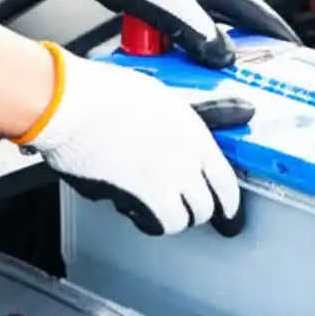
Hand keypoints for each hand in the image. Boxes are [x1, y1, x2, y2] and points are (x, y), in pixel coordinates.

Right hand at [23, 43, 252, 236]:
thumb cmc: (106, 92)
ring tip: (160, 210)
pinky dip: (149, 222)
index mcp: (196, 132)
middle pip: (205, 206)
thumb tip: (243, 110)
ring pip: (182, 220)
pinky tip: (138, 210)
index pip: (226, 181)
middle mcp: (187, 160)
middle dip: (197, 210)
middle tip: (185, 208)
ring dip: (173, 218)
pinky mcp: (139, 196)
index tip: (228, 213)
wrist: (72, 104)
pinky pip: (155, 223)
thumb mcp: (164, 94)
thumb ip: (205, 110)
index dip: (228, 202)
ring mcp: (165, 180)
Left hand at [51, 0, 298, 67]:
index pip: (256, 11)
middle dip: (246, 41)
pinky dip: (184, 35)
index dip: (276, 33)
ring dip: (209, 40)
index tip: (291, 50)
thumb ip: (199, 35)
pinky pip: (181, 16)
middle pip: (233, 15)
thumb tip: (224, 58)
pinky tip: (171, 48)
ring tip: (211, 66)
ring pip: (204, 17)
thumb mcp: (168, 7)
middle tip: (255, 67)